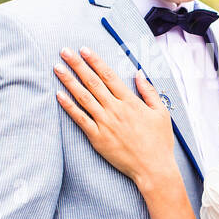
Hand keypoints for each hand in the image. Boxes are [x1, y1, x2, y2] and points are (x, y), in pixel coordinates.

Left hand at [55, 46, 177, 189]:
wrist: (153, 168)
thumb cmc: (159, 142)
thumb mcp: (161, 112)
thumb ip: (149, 91)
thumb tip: (139, 73)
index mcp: (130, 101)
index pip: (108, 75)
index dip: (95, 61)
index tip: (84, 49)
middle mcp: (115, 109)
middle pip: (92, 82)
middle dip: (77, 65)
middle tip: (64, 51)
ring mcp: (105, 123)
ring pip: (83, 97)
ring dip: (69, 81)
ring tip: (58, 68)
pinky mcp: (97, 138)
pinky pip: (80, 119)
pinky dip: (68, 106)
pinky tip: (59, 95)